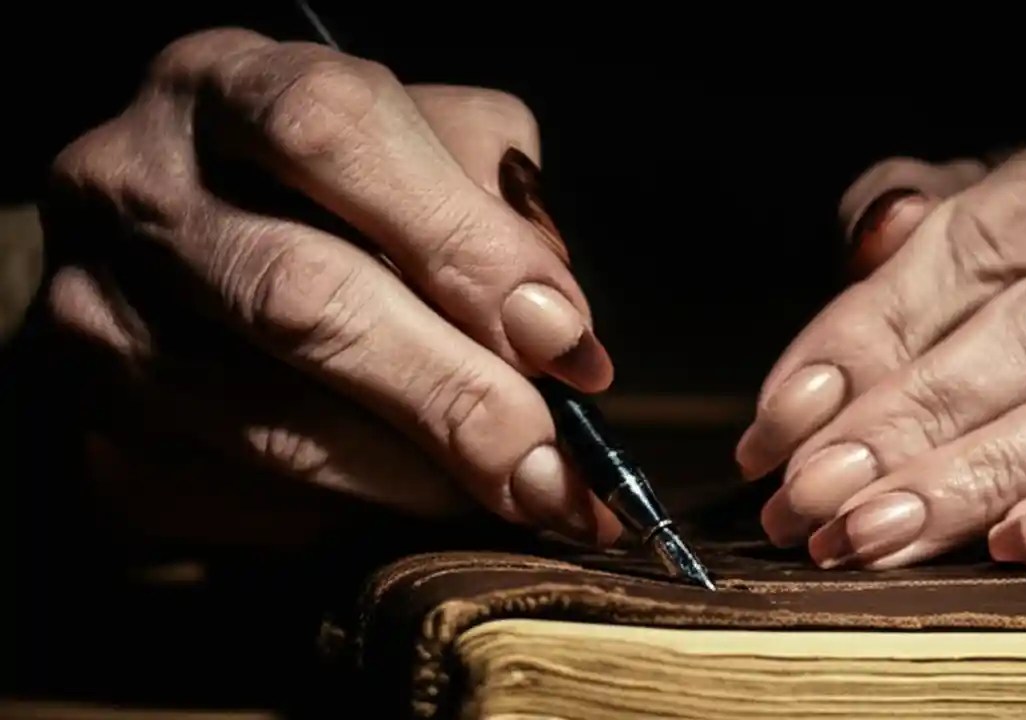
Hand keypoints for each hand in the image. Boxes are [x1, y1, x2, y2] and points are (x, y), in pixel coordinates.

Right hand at [40, 28, 621, 546]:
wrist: (168, 245)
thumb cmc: (330, 187)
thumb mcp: (424, 145)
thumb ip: (494, 208)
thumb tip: (556, 335)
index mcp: (225, 86)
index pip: (332, 133)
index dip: (461, 243)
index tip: (564, 342)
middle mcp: (134, 186)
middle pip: (301, 296)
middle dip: (453, 396)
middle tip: (556, 470)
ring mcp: (98, 310)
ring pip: (267, 419)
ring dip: (413, 476)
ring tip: (508, 493)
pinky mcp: (96, 419)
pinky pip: (235, 489)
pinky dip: (347, 509)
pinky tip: (413, 500)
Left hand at [737, 103, 1025, 570]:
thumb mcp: (1021, 202)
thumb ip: (937, 215)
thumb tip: (869, 236)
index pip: (974, 246)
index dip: (867, 337)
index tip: (781, 418)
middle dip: (906, 423)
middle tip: (809, 497)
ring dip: (982, 478)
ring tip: (873, 533)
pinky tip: (1022, 545)